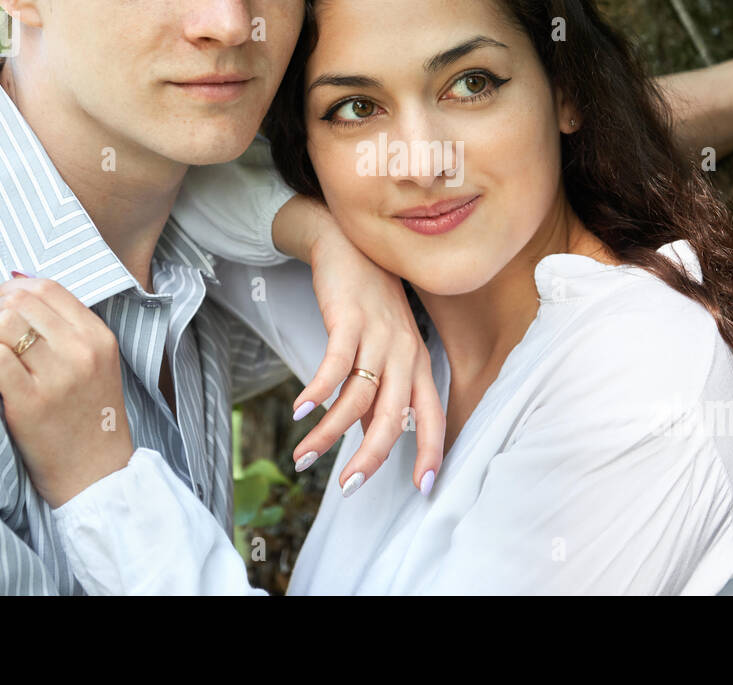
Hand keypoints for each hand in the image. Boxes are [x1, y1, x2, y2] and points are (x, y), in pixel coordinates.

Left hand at [0, 274, 133, 507]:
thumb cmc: (87, 417)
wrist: (95, 473)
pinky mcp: (31, 404)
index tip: (0, 307)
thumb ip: (64, 328)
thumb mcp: (95, 363)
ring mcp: (58, 377)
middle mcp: (81, 351)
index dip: (13, 290)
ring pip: (4, 324)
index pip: (48, 287)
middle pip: (21, 301)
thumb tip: (15, 286)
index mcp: (98, 337)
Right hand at [275, 197, 444, 497]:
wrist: (349, 244)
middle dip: (371, 457)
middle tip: (348, 487)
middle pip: (393, 416)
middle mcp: (405, 353)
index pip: (432, 415)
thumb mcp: (381, 348)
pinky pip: (336, 363)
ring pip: (358, 397)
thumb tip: (361, 432)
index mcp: (418, 363)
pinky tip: (300, 411)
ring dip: (328, 432)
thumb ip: (375, 390)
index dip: (430, 451)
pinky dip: (318, 389)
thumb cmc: (368, 301)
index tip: (424, 488)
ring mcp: (379, 335)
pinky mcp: (350, 319)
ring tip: (303, 457)